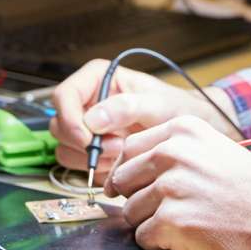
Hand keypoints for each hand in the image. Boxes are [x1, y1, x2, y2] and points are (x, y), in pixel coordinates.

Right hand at [49, 59, 238, 181]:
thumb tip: (93, 120)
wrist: (191, 131)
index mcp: (97, 79)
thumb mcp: (159, 104)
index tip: (87, 138)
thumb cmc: (179, 109)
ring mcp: (88, 128)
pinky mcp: (94, 150)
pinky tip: (122, 163)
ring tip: (124, 153)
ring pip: (67, 149)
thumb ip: (128, 107)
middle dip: (85, 143)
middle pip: (60, 126)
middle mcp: (88, 102)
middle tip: (117, 147)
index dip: (69, 119)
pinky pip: (81, 167)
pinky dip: (100, 169)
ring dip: (93, 159)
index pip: (63, 96)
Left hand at [104, 115, 250, 249]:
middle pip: (123, 179)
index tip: (134, 187)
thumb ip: (176, 152)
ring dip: (149, 224)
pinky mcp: (171, 221)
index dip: (129, 172)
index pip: (129, 148)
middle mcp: (172, 152)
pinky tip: (186, 239)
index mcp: (183, 130)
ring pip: (130, 211)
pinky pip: (143, 236)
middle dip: (136, 199)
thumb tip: (130, 169)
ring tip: (183, 226)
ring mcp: (170, 187)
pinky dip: (159, 244)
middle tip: (164, 212)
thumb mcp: (216, 150)